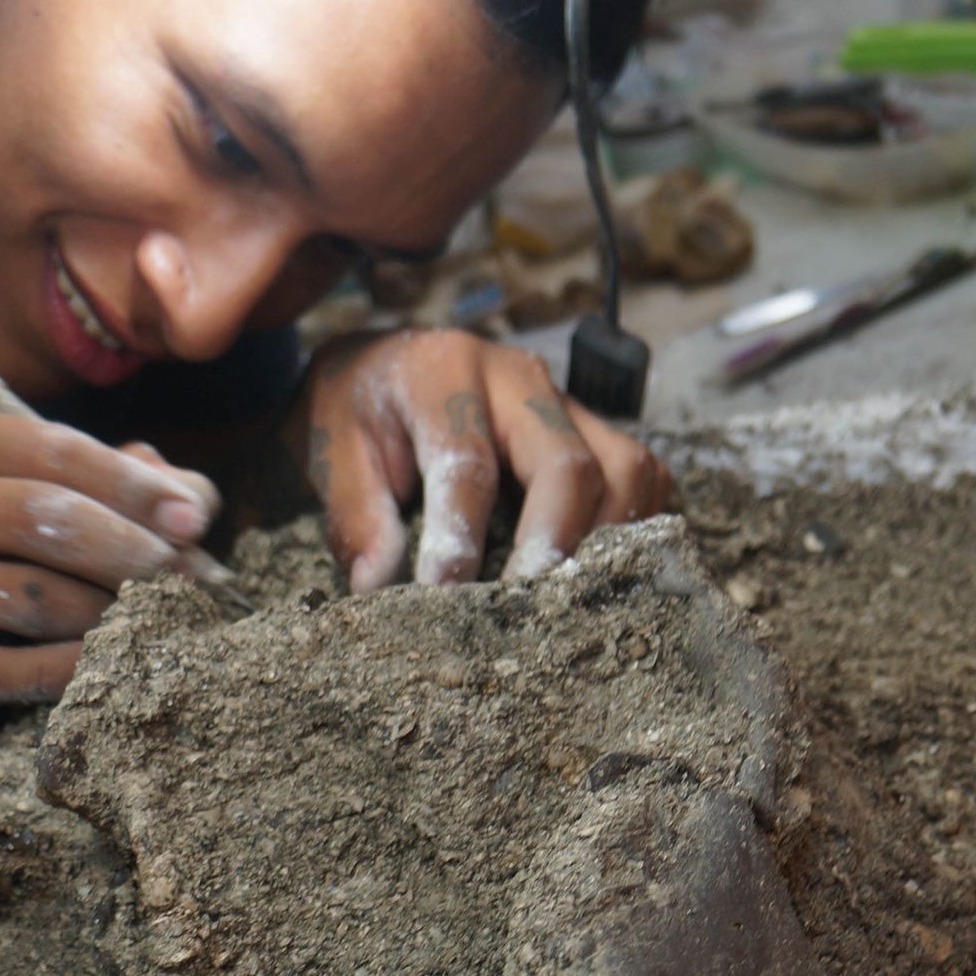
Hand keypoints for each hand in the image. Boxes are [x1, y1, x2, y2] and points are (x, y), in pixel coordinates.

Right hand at [0, 404, 219, 711]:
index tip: (192, 520)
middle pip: (46, 518)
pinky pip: (5, 667)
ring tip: (154, 624)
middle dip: (132, 552)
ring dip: (110, 615)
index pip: (53, 449)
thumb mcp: (20, 489)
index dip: (133, 486)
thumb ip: (108, 481)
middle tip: (186, 580)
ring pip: (33, 597)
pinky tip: (110, 665)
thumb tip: (193, 500)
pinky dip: (70, 669)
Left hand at [297, 329, 671, 592]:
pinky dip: (633, 527)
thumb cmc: (359, 413)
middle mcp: (519, 378)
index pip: (468, 462)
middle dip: (552, 544)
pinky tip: (598, 573)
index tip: (445, 597)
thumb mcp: (331, 451)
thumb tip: (378, 584)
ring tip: (566, 599)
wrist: (385, 366)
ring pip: (625, 468)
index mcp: (444, 371)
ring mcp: (567, 400)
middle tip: (524, 608)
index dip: (460, 536)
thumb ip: (355, 514)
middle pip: (567, 464)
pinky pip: (644, 476)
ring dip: (605, 541)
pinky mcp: (595, 429)